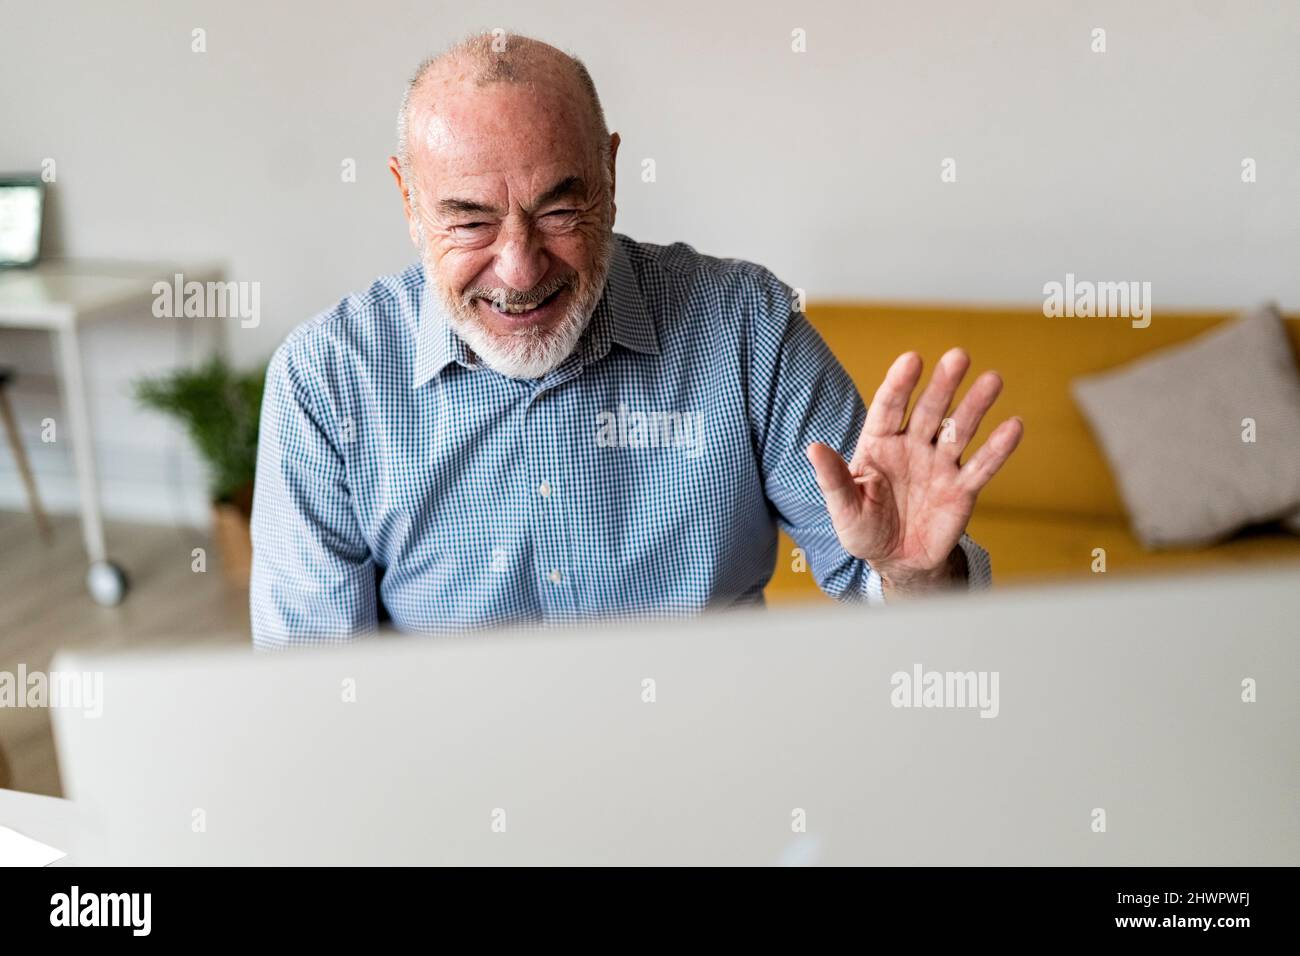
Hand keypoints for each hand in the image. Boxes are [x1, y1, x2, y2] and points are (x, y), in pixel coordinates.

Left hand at [806, 348, 1022, 595]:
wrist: (896, 561)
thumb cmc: (864, 530)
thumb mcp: (843, 509)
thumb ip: (833, 478)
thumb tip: (812, 448)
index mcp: (879, 444)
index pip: (889, 408)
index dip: (900, 384)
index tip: (912, 359)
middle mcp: (912, 447)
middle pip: (928, 410)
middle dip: (943, 385)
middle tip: (959, 356)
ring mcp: (939, 465)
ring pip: (959, 430)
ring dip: (975, 406)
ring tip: (992, 380)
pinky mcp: (961, 488)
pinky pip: (981, 467)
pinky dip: (997, 449)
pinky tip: (1013, 426)